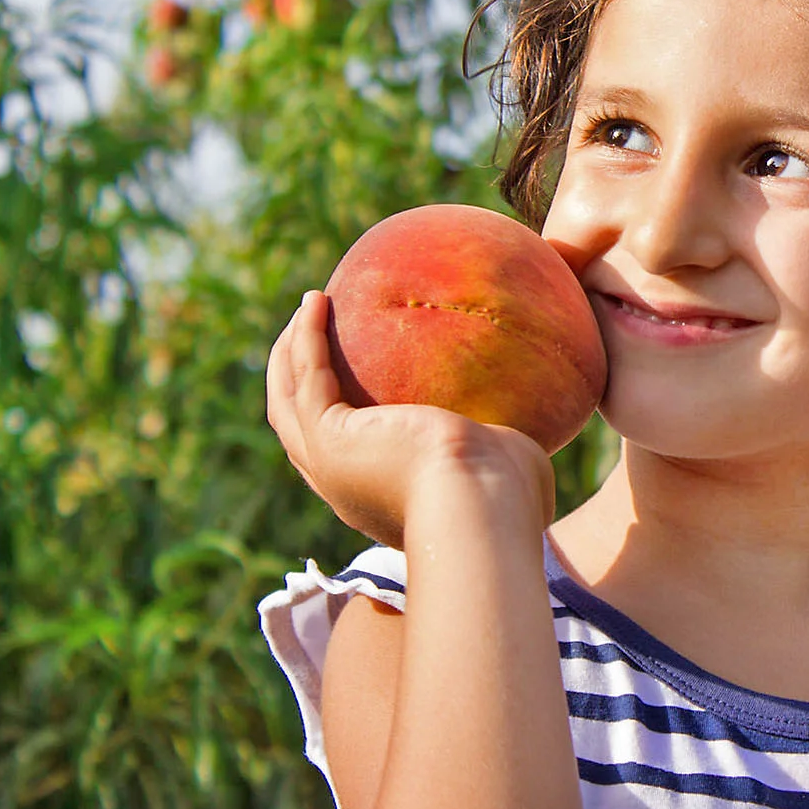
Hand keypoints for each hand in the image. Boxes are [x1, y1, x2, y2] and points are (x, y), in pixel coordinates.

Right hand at [266, 291, 555, 548]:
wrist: (484, 508)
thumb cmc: (509, 500)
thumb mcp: (504, 467)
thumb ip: (498, 450)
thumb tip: (520, 428)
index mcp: (381, 501)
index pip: (344, 459)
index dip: (339, 416)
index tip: (352, 378)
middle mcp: (345, 489)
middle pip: (297, 430)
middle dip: (296, 381)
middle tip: (310, 336)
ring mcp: (330, 467)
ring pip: (288, 403)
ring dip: (291, 353)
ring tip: (309, 308)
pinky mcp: (330, 438)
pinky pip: (308, 377)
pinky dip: (306, 338)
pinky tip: (317, 300)